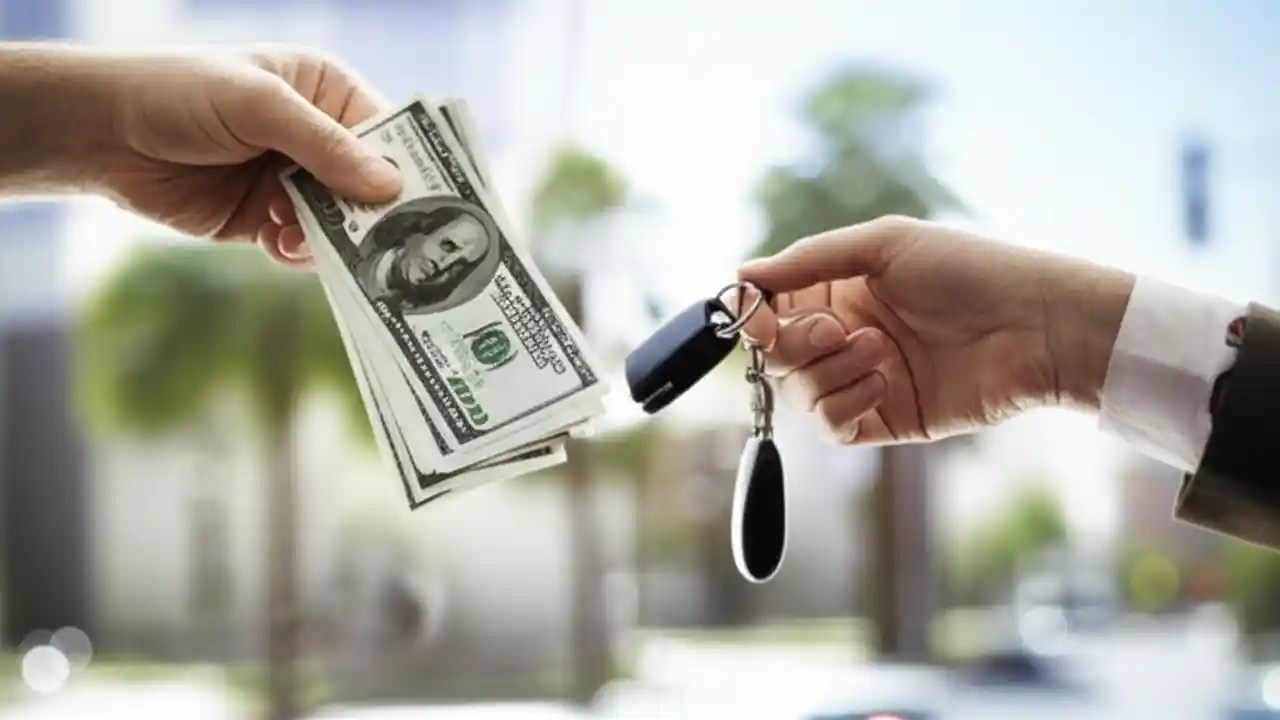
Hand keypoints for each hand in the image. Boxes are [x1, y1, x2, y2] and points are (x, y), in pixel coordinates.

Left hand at [100, 46, 401, 266]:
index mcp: (324, 91)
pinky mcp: (265, 218)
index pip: (385, 132)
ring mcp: (291, 180)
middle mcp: (316, 136)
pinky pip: (304, 244)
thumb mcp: (258, 106)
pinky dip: (299, 251)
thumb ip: (325, 146)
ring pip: (339, 221)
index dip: (406, 167)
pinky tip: (276, 243)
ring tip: (299, 233)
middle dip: (368, 212)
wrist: (101, 132)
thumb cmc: (179, 93)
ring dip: (330, 236)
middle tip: (376, 239)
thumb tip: (390, 186)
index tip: (426, 204)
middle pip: (367, 185)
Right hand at [737, 216, 1133, 444]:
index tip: (755, 314)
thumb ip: (810, 260)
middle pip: (777, 355)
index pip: (772, 308)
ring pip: (799, 392)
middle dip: (795, 343)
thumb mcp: (884, 245)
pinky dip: (843, 404)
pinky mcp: (885, 420)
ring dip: (829, 371)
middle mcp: (845, 335)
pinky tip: (882, 382)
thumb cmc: (967, 271)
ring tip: (882, 350)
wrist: (1033, 326)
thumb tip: (741, 276)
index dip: (756, 314)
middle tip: (836, 328)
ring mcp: (863, 379)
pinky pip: (832, 426)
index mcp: (839, 289)